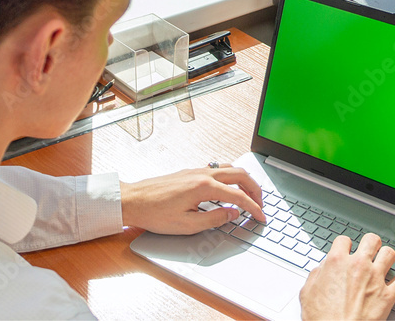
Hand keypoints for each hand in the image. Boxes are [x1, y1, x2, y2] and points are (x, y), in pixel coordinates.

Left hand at [120, 164, 265, 233]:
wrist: (132, 200)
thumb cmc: (154, 213)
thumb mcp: (187, 225)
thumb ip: (214, 219)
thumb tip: (232, 213)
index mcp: (204, 187)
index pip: (238, 196)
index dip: (253, 208)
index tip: (261, 217)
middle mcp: (203, 174)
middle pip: (240, 175)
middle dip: (255, 189)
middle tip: (262, 204)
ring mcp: (196, 170)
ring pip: (231, 168)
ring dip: (244, 180)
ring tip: (250, 195)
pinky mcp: (190, 172)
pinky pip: (219, 169)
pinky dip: (232, 177)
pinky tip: (229, 187)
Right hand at [299, 233, 394, 319]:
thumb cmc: (322, 318)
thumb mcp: (308, 292)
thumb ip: (316, 275)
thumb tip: (322, 269)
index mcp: (337, 262)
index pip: (344, 240)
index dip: (344, 246)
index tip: (346, 251)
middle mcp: (358, 266)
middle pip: (372, 240)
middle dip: (370, 244)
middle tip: (369, 251)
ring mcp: (375, 279)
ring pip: (390, 254)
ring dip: (387, 258)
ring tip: (383, 263)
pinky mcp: (388, 295)